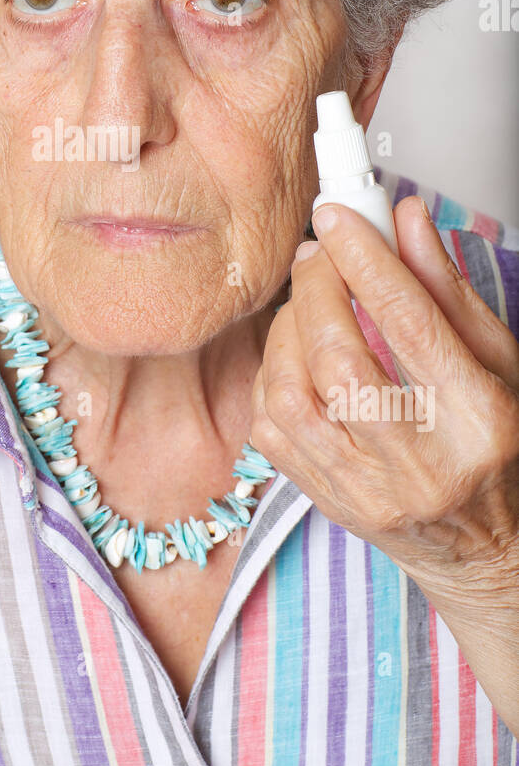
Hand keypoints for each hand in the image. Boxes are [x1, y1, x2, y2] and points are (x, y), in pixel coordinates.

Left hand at [250, 196, 518, 606]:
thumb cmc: (498, 447)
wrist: (487, 548)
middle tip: (320, 256)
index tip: (339, 217)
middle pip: (339, 358)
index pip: (410, 323)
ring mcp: (368, 492)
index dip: (366, 259)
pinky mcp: (328, 503)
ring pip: (292, 393)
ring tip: (308, 303)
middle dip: (317, 289)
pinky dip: (271, 375)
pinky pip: (271, 427)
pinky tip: (295, 355)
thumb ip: (447, 289)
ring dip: (286, 330)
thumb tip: (405, 220)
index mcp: (479, 422)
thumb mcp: (496, 362)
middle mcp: (421, 465)